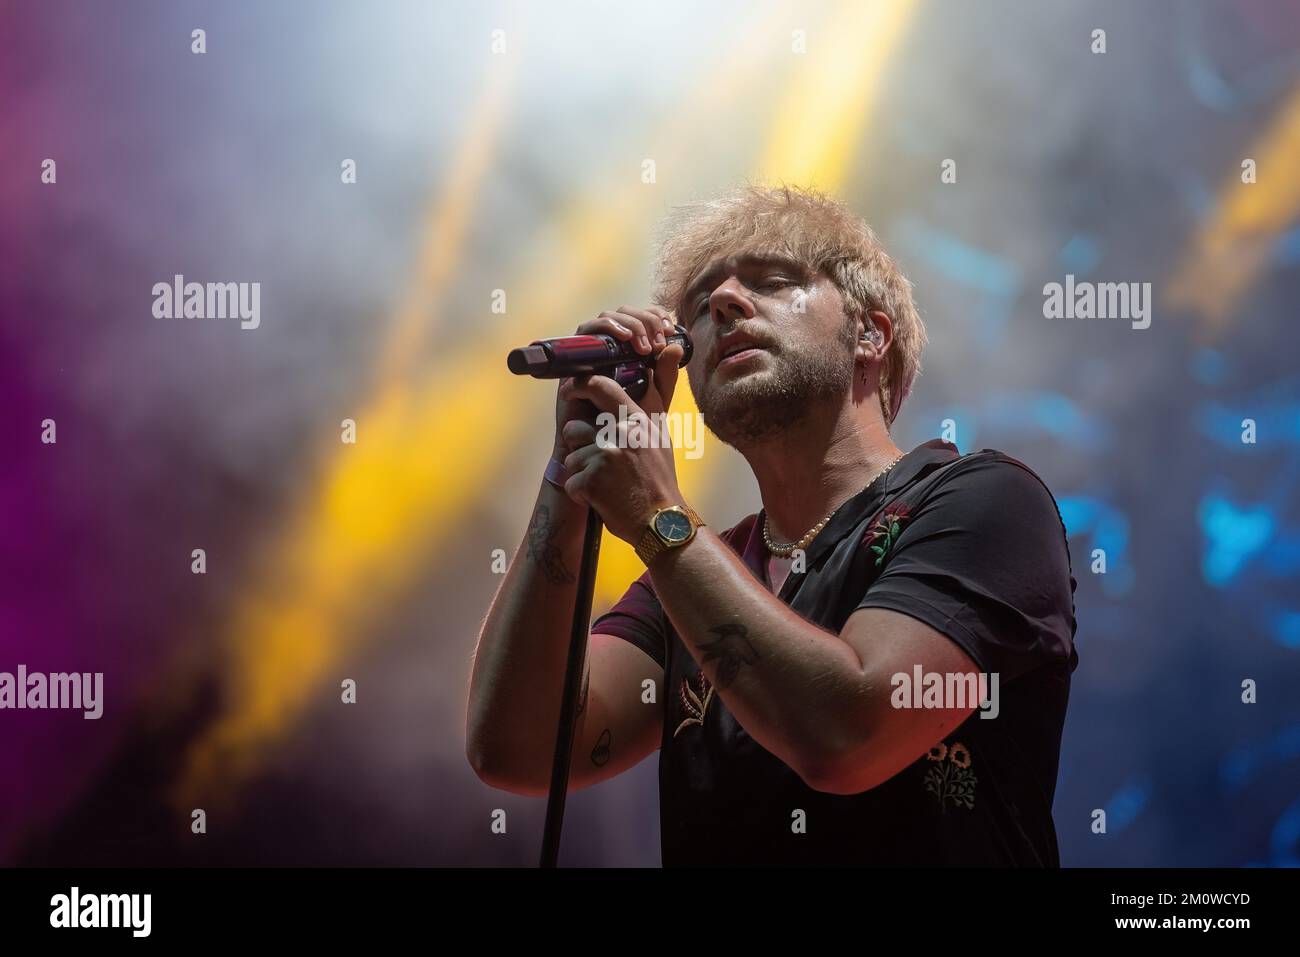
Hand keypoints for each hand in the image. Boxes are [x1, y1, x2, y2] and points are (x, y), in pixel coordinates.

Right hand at [551, 306, 677, 460]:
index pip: (642, 317)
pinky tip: (624, 339)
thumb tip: (676, 347)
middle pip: (626, 313)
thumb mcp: (655, 399)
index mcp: (629, 348)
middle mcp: (609, 345)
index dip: (656, 315)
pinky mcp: (574, 356)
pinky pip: (586, 330)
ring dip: (630, 324)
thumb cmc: (626, 423)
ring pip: (608, 316)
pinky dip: (607, 328)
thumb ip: (667, 376)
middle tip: (658, 341)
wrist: (598, 444)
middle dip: (646, 320)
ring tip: (644, 346)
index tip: (670, 330)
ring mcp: (591, 349)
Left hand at [555, 308, 686, 544]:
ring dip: (582, 470)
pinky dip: (582, 493)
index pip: (600, 386)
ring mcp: (605, 458)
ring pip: (571, 455)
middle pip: (576, 426)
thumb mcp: (661, 429)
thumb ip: (661, 388)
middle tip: (596, 457)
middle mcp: (620, 435)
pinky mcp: (592, 482)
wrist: (662, 522)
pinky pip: (571, 480)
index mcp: (635, 420)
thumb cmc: (659, 475)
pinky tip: (602, 498)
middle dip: (579, 442)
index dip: (579, 386)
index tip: (572, 391)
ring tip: (605, 481)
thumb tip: (674, 345)